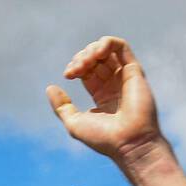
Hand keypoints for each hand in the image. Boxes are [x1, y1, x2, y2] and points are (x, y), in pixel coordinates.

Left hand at [47, 36, 164, 165]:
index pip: (86, 69)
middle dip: (81, 58)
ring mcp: (124, 77)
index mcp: (102, 95)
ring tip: (85, 62)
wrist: (128, 142)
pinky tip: (97, 53)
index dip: (75, 66)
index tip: (68, 75)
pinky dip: (106, 43)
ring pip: (106, 49)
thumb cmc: (104, 138)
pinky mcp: (134, 71)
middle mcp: (114, 84)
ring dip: (91, 50)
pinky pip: (121, 46)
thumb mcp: (74, 123)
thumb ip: (61, 107)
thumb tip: (50, 88)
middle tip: (76, 69)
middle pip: (94, 58)